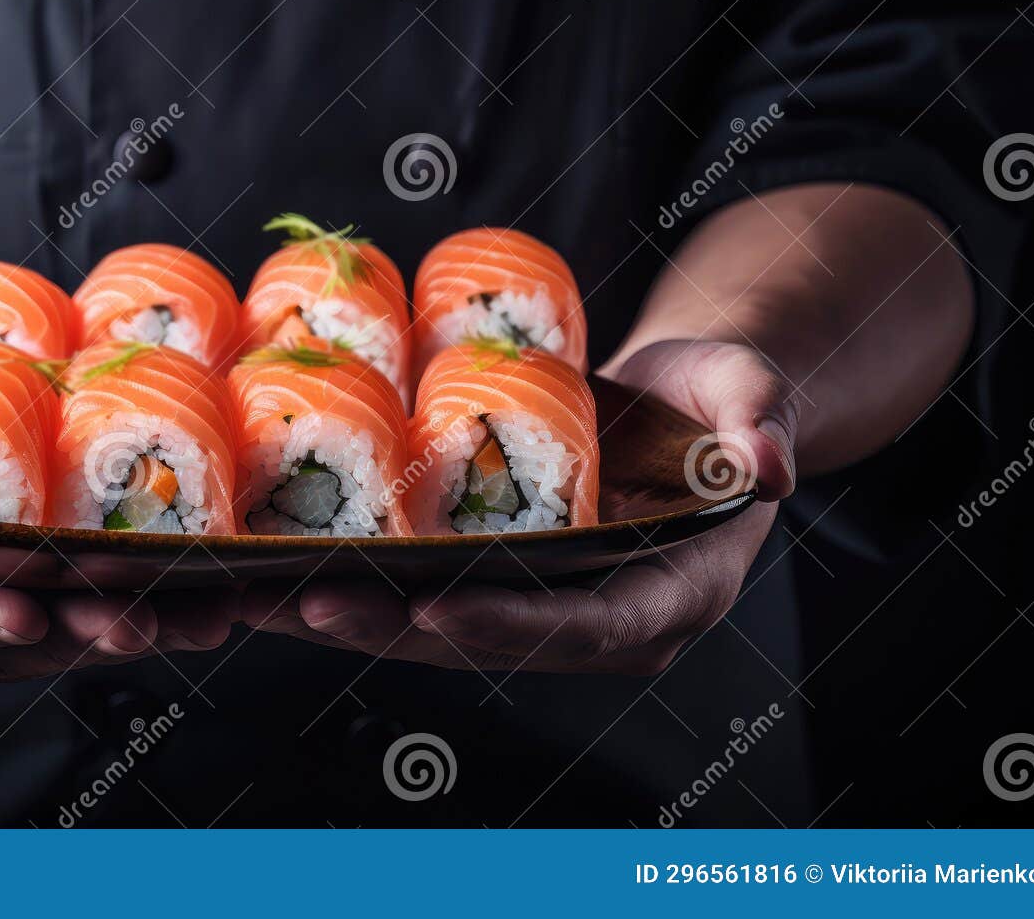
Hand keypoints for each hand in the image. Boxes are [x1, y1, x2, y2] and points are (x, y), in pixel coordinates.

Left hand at [239, 339, 796, 675]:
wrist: (677, 404)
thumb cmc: (715, 399)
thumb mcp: (748, 394)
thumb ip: (759, 421)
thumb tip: (768, 462)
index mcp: (666, 596)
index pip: (586, 626)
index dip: (513, 624)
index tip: (438, 610)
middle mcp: (593, 619)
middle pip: (488, 640)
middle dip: (397, 629)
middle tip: (313, 606)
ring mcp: (537, 604)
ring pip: (437, 629)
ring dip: (352, 618)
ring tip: (265, 598)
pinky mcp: (492, 577)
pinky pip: (416, 591)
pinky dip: (351, 583)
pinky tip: (275, 569)